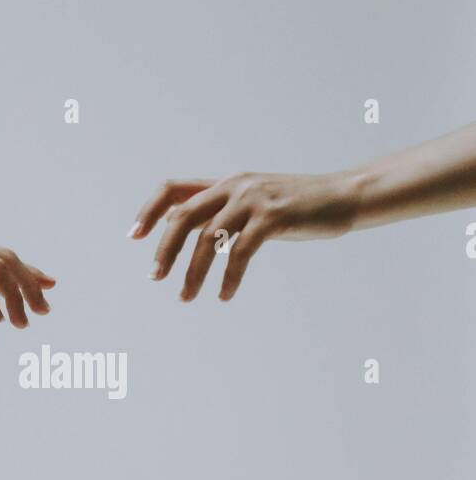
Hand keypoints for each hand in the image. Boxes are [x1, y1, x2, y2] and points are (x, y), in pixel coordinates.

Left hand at [128, 170, 358, 300]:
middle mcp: (235, 186)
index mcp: (227, 183)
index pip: (173, 189)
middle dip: (164, 249)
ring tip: (186, 296)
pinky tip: (225, 295)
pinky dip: (228, 277)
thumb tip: (197, 234)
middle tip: (155, 278)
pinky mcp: (273, 217)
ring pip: (208, 238)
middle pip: (183, 216)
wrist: (345, 196)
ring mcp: (253, 200)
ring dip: (193, 272)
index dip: (149, 211)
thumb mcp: (258, 204)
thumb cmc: (302, 206)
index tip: (134, 237)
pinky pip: (239, 251)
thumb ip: (229, 213)